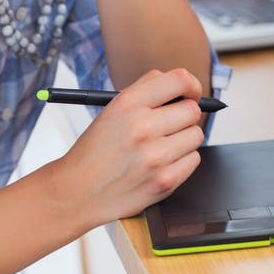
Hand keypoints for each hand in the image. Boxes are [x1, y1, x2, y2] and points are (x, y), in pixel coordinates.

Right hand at [50, 68, 204, 226]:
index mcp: (129, 103)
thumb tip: (185, 85)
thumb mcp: (113, 108)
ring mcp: (155, 156)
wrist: (77, 192)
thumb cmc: (96, 150)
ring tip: (162, 146)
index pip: (180, 80)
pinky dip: (182, 161)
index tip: (191, 93)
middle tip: (170, 125)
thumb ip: (147, 90)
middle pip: (193, 110)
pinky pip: (193, 160)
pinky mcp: (164, 182)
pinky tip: (162, 163)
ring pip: (196, 135)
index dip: (192, 86)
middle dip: (184, 116)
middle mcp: (142, 127)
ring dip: (184, 139)